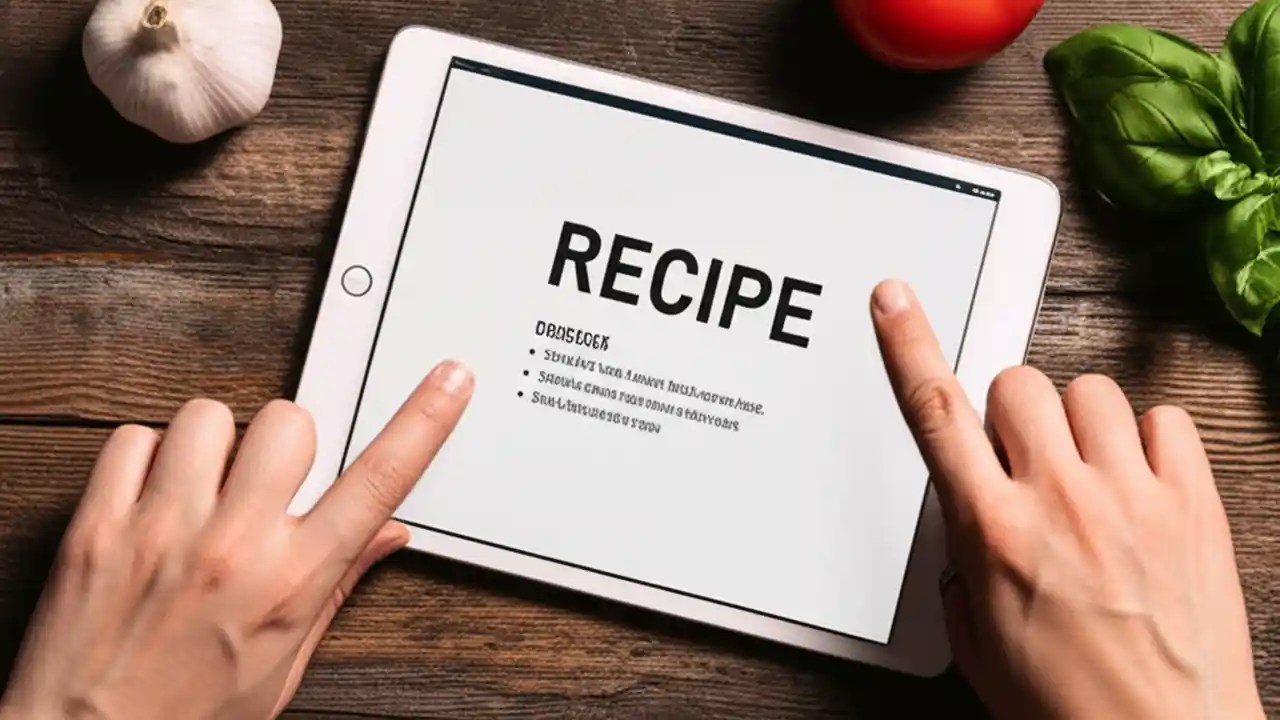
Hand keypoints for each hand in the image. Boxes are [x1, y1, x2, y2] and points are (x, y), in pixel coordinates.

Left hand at [0, 360, 473, 719]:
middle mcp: (233, 547)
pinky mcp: (98, 523)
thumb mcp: (284, 665)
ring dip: (214, 443)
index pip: (378, 483)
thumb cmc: (187, 717)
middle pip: (289, 422)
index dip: (425, 421)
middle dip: (286, 440)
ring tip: (203, 487)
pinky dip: (145, 456)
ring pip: (209, 416)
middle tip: (268, 478)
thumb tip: (386, 533)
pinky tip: (152, 495)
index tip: (450, 380)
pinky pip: (132, 437)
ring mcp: (162, 530)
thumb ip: (336, 586)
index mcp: (292, 583)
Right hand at [870, 280, 1264, 719]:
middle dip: (1011, 411)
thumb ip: (962, 569)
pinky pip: (1164, 418)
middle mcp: (1058, 499)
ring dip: (1076, 420)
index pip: (934, 413)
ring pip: (1088, 388)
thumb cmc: (1070, 706)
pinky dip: (1146, 437)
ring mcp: (1129, 494)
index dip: (907, 344)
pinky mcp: (1192, 502)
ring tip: (1087, 471)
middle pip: (1017, 385)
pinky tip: (1137, 478)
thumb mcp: (978, 643)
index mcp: (993, 532)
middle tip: (1024, 457)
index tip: (894, 301)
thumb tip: (970, 533)